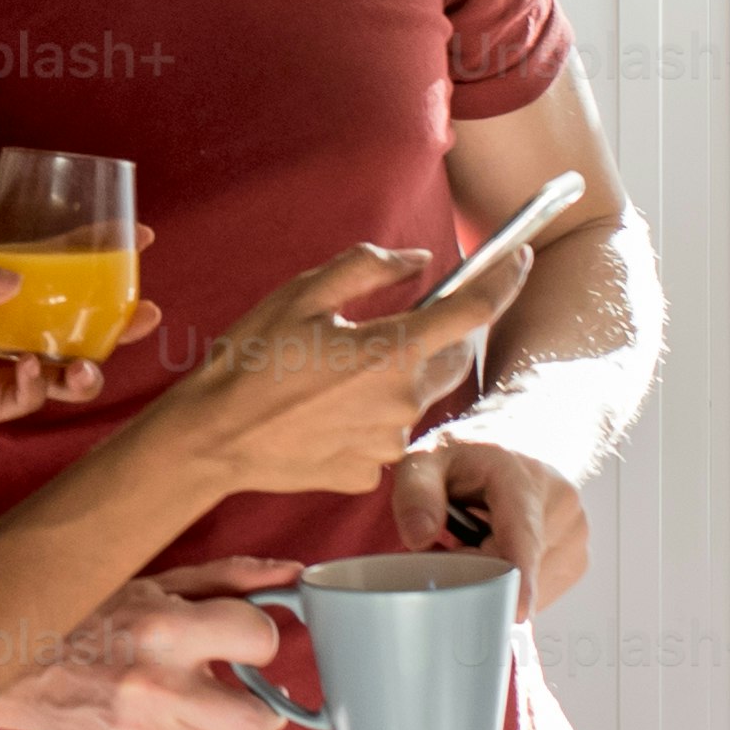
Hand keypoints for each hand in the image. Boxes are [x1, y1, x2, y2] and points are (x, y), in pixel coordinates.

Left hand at [0, 259, 156, 441]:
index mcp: (0, 290)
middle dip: (118, 322)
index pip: (59, 268)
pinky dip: (36, 384)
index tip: (139, 236)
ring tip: (90, 365)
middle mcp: (10, 327)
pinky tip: (30, 370)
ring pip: (64, 368)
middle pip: (79, 325)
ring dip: (88, 367)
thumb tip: (12, 280)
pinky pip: (27, 396)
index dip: (100, 253)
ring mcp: (2, 366)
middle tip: (146, 313)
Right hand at [0, 559, 308, 729]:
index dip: (258, 635)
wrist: (12, 668)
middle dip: (265, 702)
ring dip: (233, 721)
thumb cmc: (87, 615)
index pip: (259, 639)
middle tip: (250, 684)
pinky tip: (170, 712)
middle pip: (259, 719)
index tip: (243, 635)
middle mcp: (156, 690)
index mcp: (162, 632)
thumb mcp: (155, 583)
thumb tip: (294, 575)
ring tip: (204, 694)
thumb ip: (229, 579)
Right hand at [154, 238, 531, 500]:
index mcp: (391, 351)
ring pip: (414, 399)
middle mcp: (402, 402)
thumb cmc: (250, 360)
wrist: (211, 437)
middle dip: (435, 337)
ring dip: (394, 379)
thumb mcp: (302, 293)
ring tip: (334, 375)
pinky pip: (385, 434)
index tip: (519, 257)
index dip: (504, 279)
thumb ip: (368, 268)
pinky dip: (368, 416)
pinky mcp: (367, 472)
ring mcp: (387, 443)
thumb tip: (418, 260)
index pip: (473, 311)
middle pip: (449, 358)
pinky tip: (323, 410)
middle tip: (386, 327)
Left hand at [404, 436, 592, 617]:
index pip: (521, 535)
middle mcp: (561, 504)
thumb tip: (418, 538)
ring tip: (480, 540)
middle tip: (452, 544)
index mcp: (521, 477)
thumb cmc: (469, 457)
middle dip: (476, 573)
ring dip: (496, 580)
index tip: (517, 613)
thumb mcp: (427, 458)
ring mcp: (576, 534)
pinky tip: (501, 554)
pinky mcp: (578, 560)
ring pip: (527, 587)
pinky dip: (513, 586)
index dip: (519, 578)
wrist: (514, 445)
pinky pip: (539, 593)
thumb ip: (416, 491)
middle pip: (514, 570)